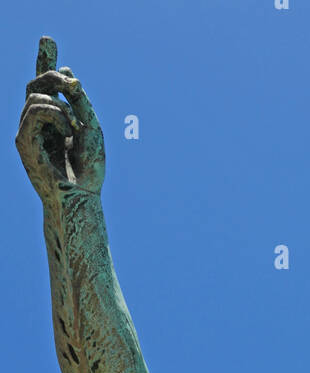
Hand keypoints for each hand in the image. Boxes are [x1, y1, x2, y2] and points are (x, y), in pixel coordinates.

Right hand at [16, 38, 104, 201]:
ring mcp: (28, 132)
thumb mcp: (90, 127)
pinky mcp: (23, 142)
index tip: (48, 40)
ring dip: (60, 104)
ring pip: (35, 96)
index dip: (45, 62)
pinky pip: (34, 111)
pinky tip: (67, 131)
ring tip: (74, 125)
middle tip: (75, 83)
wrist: (82, 198)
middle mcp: (38, 124)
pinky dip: (55, 115)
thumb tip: (67, 73)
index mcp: (55, 120)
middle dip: (53, 74)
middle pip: (37, 83)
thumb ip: (79, 100)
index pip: (47, 86)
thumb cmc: (89, 169)